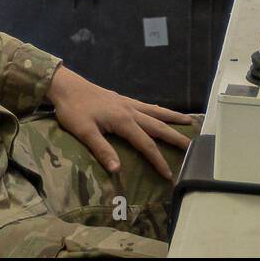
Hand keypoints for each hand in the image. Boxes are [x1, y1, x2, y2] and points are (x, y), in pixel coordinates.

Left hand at [47, 66, 193, 180]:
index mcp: (123, 120)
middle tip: (193, 147)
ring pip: (156, 111)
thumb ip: (102, 150)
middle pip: (158, 125)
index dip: (158, 160)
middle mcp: (130, 110)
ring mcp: (127, 103)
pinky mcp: (121, 99)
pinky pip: (147, 105)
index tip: (170, 174)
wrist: (66, 86)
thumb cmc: (73, 110)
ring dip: (173, 117)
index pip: (146, 144)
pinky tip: (161, 111)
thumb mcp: (84, 132)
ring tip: (189, 121)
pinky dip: (159, 110)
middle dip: (176, 137)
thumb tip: (117, 171)